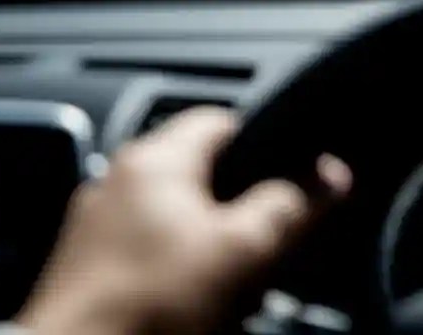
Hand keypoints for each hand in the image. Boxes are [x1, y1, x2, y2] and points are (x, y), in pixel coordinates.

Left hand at [17, 108, 351, 334]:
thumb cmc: (151, 301)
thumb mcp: (242, 250)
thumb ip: (291, 205)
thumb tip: (332, 175)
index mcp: (152, 157)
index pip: (224, 120)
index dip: (268, 145)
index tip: (294, 180)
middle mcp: (118, 179)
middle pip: (205, 175)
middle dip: (242, 209)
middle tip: (264, 245)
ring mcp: (98, 223)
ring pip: (180, 217)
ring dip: (213, 244)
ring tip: (232, 282)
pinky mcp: (90, 266)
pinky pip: (153, 251)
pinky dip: (180, 268)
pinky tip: (194, 300)